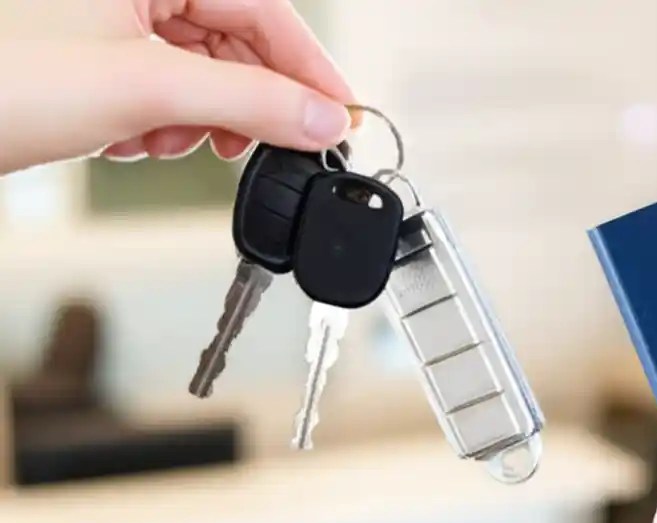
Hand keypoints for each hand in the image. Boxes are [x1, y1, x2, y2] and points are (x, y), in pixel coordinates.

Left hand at [0, 0, 355, 173]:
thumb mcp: (145, 88)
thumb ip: (250, 100)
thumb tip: (322, 117)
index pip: (264, 8)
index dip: (307, 69)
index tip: (339, 118)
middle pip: (235, 40)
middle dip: (245, 100)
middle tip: (259, 146)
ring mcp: (108, 18)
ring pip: (201, 68)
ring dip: (200, 117)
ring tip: (168, 139)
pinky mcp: (90, 55)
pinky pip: (162, 85)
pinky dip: (162, 121)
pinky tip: (136, 139)